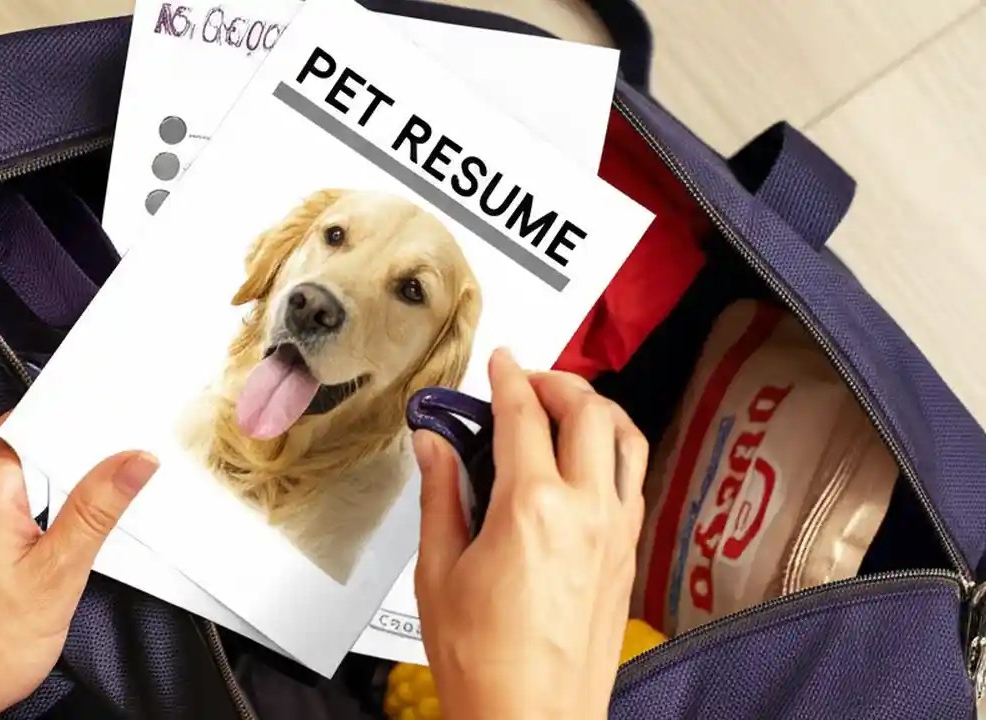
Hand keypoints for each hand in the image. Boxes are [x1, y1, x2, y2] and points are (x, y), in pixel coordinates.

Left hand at [0, 415, 157, 719]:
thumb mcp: (57, 574)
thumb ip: (97, 508)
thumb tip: (133, 462)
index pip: (50, 418)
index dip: (96, 425)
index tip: (131, 440)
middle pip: (37, 437)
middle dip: (82, 452)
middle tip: (124, 475)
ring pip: (23, 464)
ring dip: (60, 480)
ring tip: (93, 511)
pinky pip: (6, 491)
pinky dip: (38, 502)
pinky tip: (60, 532)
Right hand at [413, 349, 647, 719]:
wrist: (532, 719)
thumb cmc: (486, 664)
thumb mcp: (438, 571)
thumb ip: (441, 495)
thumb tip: (434, 446)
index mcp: (531, 508)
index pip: (524, 414)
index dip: (507, 376)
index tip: (499, 361)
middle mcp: (585, 512)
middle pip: (588, 410)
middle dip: (556, 380)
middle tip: (526, 380)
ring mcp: (615, 533)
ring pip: (627, 438)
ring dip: (597, 408)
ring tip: (565, 407)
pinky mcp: (627, 556)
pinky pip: (632, 479)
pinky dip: (614, 450)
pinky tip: (587, 459)